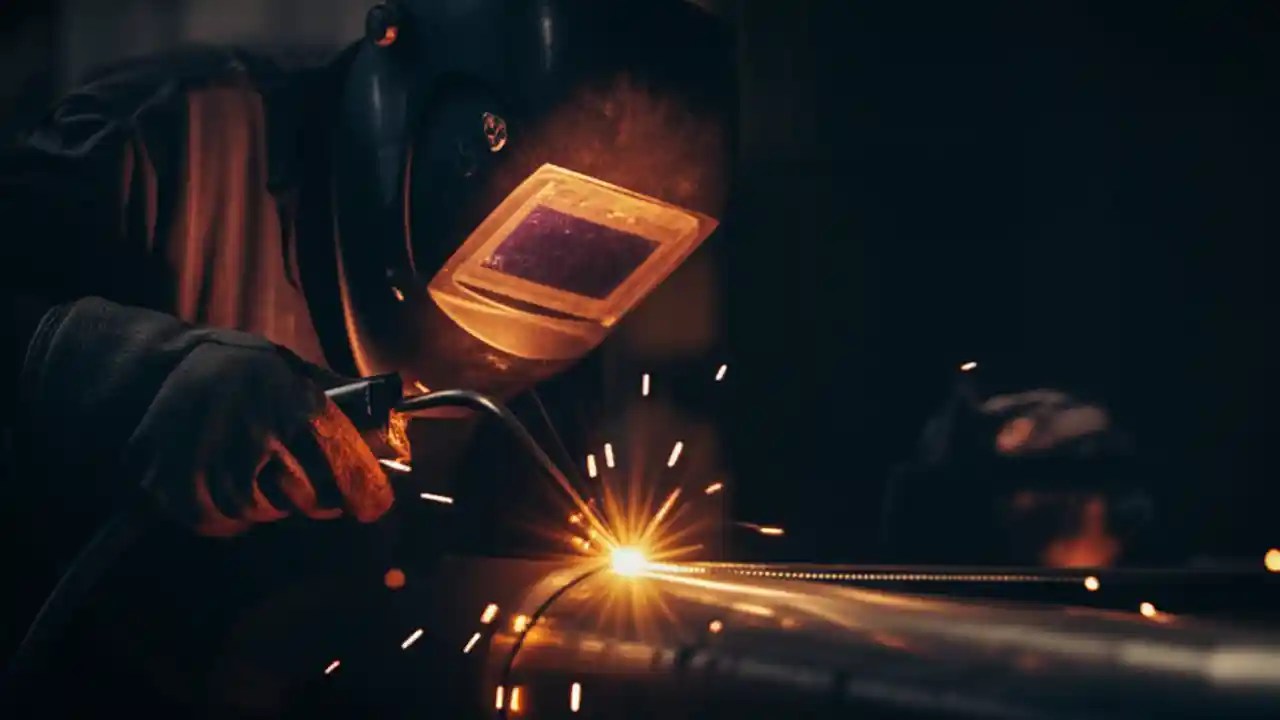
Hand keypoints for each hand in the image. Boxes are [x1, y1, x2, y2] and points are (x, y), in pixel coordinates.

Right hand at [20, 297, 392, 535]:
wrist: (162, 363)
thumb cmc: (245, 368)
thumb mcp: (296, 370)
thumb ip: (342, 400)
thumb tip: (394, 432)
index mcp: (294, 400)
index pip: (345, 460)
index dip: (365, 491)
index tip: (373, 507)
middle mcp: (258, 429)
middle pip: (305, 496)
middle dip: (311, 497)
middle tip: (302, 485)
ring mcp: (213, 457)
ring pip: (260, 512)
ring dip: (266, 505)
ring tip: (256, 478)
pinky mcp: (172, 481)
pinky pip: (217, 522)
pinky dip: (226, 518)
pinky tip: (224, 494)